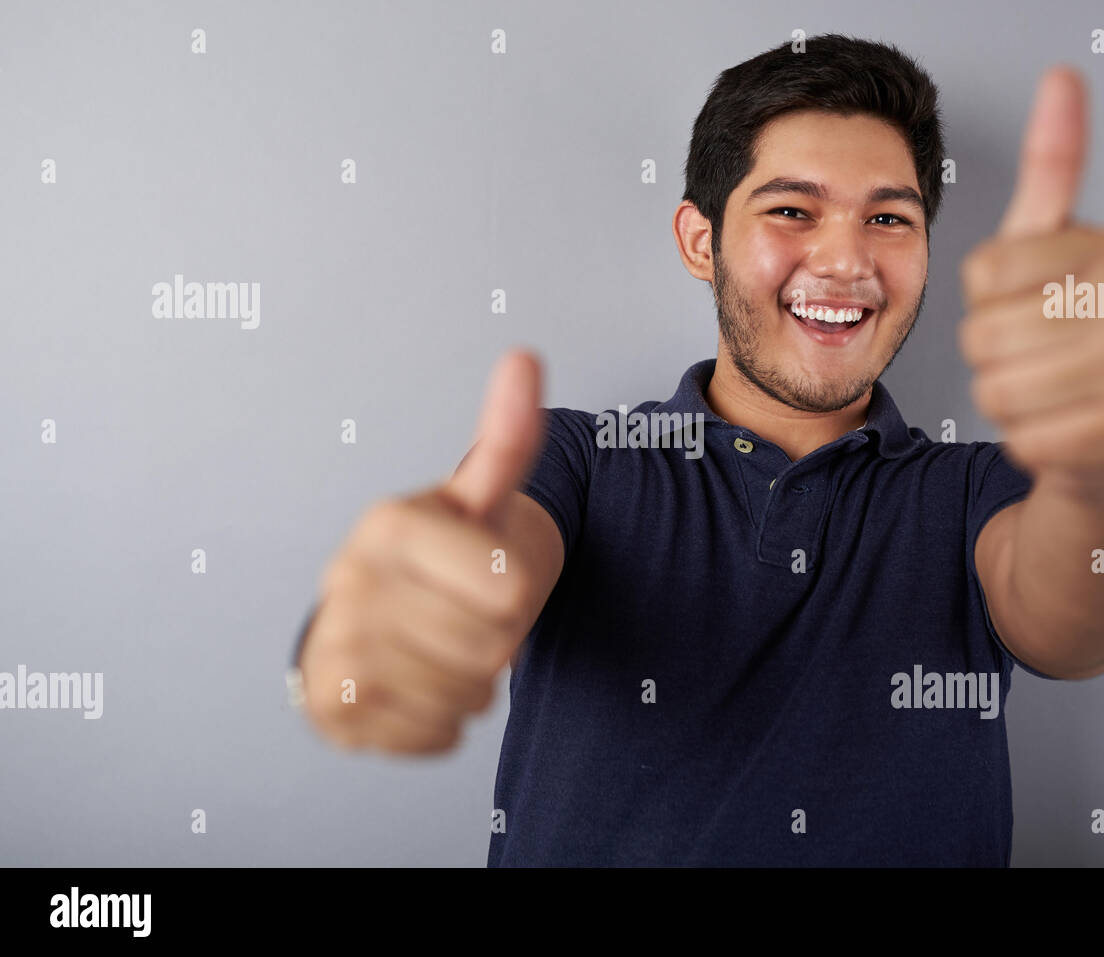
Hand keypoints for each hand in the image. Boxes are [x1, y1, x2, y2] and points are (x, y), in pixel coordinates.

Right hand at [299, 350, 547, 753]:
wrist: (388, 617)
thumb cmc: (446, 555)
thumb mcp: (479, 495)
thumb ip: (506, 438)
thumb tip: (525, 358)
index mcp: (388, 524)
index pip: (512, 592)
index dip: (517, 595)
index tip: (481, 577)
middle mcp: (349, 582)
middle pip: (491, 649)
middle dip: (496, 642)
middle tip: (466, 617)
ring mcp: (333, 648)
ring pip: (464, 696)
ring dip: (474, 682)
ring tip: (446, 648)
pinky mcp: (331, 709)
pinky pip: (434, 736)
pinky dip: (446, 723)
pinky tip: (423, 686)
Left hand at [958, 67, 1103, 493]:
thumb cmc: (1066, 335)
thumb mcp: (1048, 248)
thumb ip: (1051, 170)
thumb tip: (1062, 78)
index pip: (981, 274)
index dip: (982, 301)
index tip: (1025, 303)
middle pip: (984, 336)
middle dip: (990, 357)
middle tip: (1035, 358)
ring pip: (1001, 391)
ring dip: (1006, 402)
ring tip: (1047, 393)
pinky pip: (1031, 439)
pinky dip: (1029, 442)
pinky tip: (1062, 429)